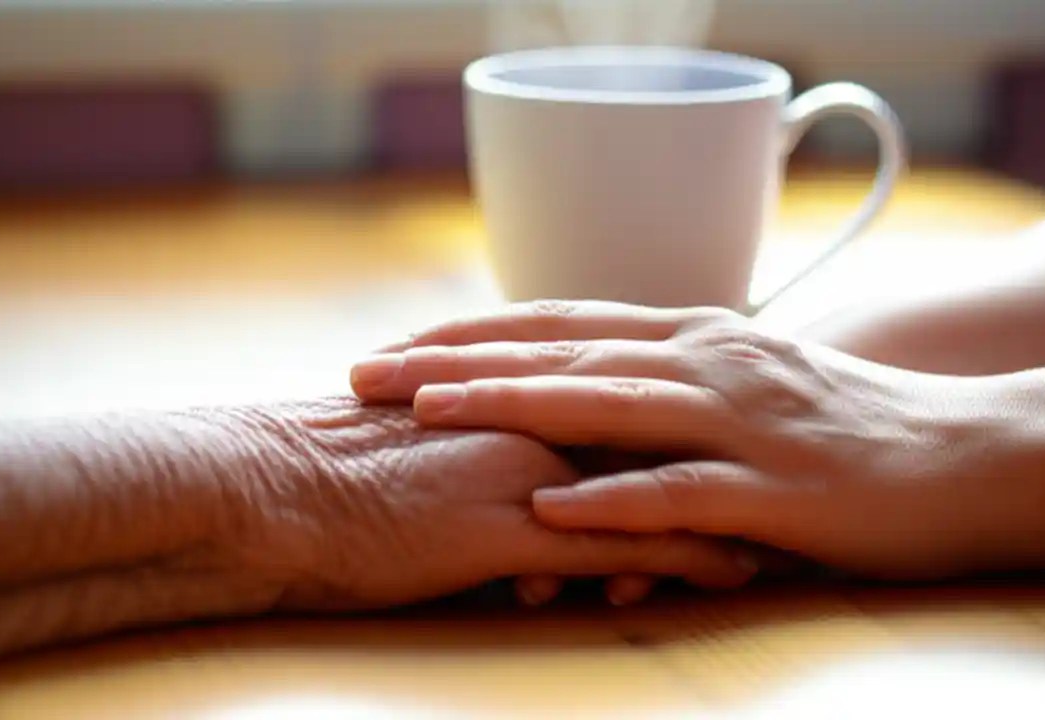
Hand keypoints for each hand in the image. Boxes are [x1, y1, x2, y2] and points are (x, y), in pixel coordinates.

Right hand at [262, 399, 757, 609]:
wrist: (257, 491)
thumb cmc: (315, 468)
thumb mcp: (400, 435)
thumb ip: (460, 430)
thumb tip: (488, 442)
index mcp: (500, 388)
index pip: (612, 386)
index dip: (679, 402)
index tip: (732, 415)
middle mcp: (524, 416)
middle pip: (652, 426)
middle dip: (723, 443)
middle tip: (786, 455)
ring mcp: (521, 470)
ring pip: (650, 484)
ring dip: (725, 501)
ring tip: (787, 517)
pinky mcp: (508, 530)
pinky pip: (616, 546)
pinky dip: (681, 556)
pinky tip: (731, 568)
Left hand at [351, 300, 1044, 581]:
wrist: (962, 453)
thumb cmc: (838, 424)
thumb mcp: (740, 382)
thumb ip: (661, 384)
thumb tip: (576, 403)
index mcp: (688, 337)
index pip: (558, 322)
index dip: (471, 333)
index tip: (396, 345)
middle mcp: (702, 362)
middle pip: (560, 354)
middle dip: (457, 363)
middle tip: (370, 373)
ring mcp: (738, 422)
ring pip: (606, 407)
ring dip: (512, 407)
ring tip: (429, 413)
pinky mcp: (774, 490)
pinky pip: (681, 494)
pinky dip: (614, 501)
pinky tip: (551, 509)